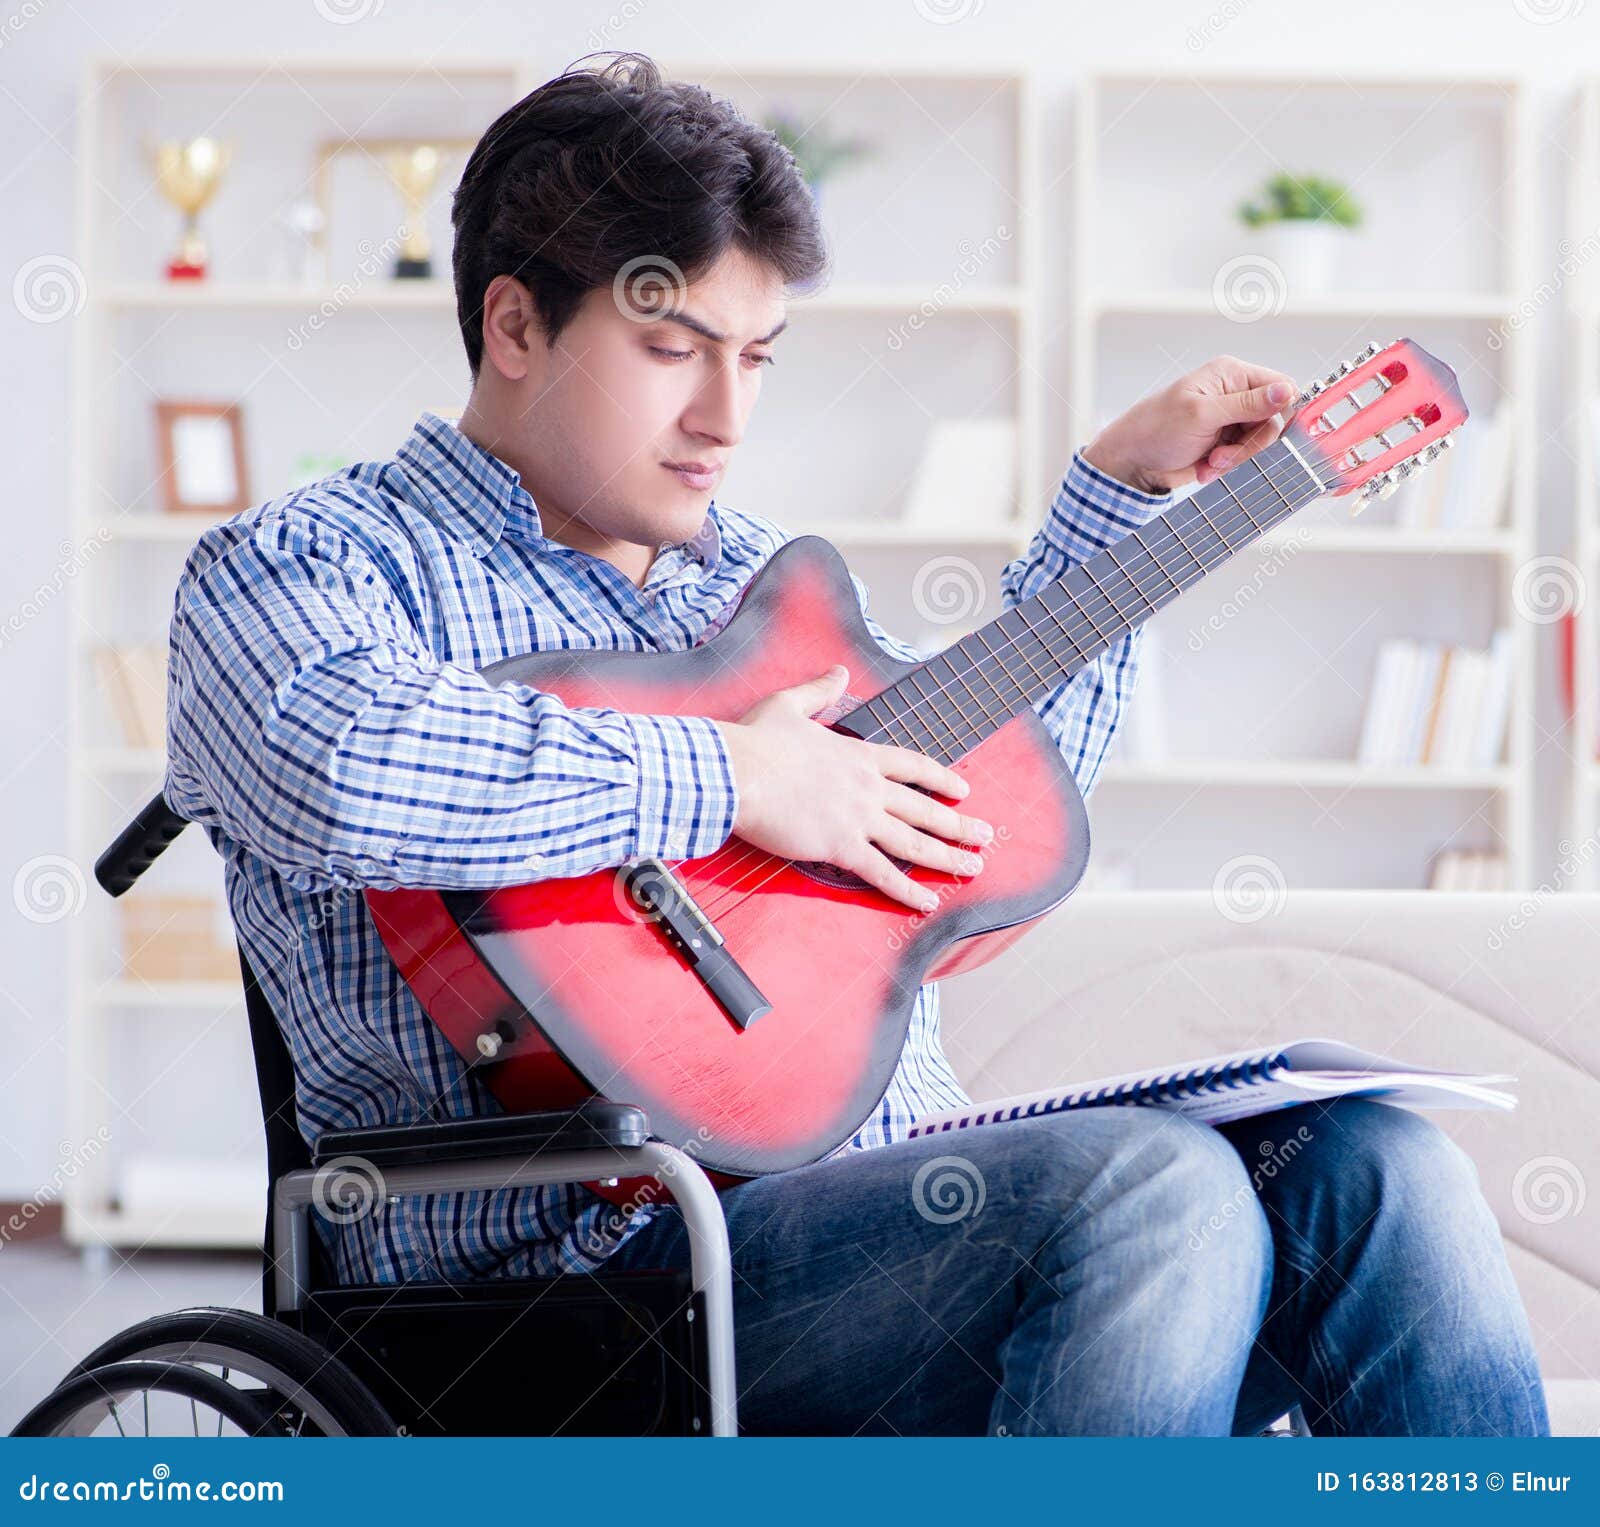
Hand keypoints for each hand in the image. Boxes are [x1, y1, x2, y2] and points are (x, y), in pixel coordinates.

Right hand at [715, 665, 993, 911]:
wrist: (736, 772)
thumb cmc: (756, 741)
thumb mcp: (789, 705)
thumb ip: (819, 690)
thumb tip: (838, 673)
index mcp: (857, 754)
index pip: (912, 766)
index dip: (941, 779)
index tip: (963, 789)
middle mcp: (867, 787)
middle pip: (924, 808)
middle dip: (959, 824)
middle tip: (985, 836)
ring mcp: (858, 818)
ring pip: (914, 843)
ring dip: (947, 858)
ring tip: (974, 868)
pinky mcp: (840, 846)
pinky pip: (882, 873)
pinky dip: (906, 891)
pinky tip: (927, 903)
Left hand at [1081, 354, 1299, 493]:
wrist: (1132, 461)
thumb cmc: (1156, 429)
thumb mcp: (1202, 414)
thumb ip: (1246, 404)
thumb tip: (1286, 391)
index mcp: (1231, 375)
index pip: (1279, 386)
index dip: (1280, 410)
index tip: (1268, 433)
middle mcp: (1234, 394)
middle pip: (1272, 419)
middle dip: (1250, 444)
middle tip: (1222, 455)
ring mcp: (1230, 420)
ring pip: (1259, 442)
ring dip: (1236, 459)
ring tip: (1209, 464)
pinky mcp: (1224, 442)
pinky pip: (1243, 457)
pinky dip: (1227, 467)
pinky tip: (1205, 470)